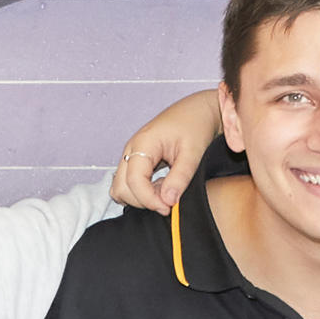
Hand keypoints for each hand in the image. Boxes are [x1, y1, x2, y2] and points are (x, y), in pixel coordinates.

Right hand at [111, 88, 222, 210]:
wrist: (199, 110)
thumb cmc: (196, 125)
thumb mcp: (193, 152)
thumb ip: (180, 177)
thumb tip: (168, 201)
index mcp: (143, 143)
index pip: (133, 181)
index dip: (148, 200)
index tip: (168, 207)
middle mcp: (132, 149)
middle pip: (121, 187)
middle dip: (143, 201)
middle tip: (169, 202)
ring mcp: (132, 155)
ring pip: (122, 187)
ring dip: (141, 197)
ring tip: (166, 193)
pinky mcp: (137, 160)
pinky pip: (129, 183)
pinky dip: (143, 192)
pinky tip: (162, 187)